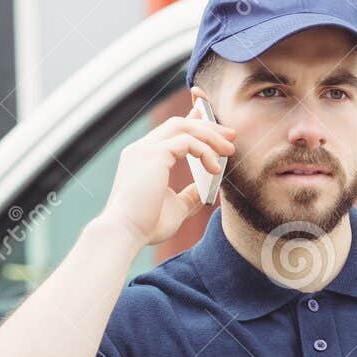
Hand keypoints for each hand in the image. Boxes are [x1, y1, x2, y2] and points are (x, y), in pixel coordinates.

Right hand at [100, 105, 235, 248]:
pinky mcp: (154, 154)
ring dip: (210, 135)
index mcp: (143, 158)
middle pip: (179, 123)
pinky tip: (214, 169)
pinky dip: (205, 151)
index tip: (216, 129)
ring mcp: (145, 149)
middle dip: (207, 126)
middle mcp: (141, 148)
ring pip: (183, 126)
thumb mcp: (175, 208)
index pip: (170, 130)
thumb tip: (205, 192)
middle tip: (231, 136)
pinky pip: (187, 141)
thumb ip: (189, 196)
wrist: (125, 233)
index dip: (193, 122)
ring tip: (229, 150)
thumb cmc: (145, 226)